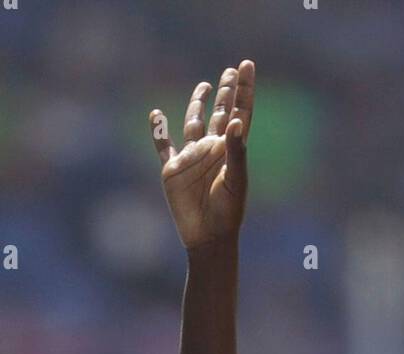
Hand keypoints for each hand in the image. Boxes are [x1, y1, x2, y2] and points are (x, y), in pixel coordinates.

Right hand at [150, 61, 254, 249]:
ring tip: (205, 86)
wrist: (208, 237)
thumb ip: (236, 152)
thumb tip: (236, 121)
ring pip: (193, 123)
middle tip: (230, 72)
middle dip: (225, 93)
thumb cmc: (228, 213)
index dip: (243, 90)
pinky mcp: (172, 170)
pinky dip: (158, 130)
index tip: (246, 66)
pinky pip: (163, 145)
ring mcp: (191, 158)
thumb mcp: (236, 181)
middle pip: (219, 114)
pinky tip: (156, 115)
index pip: (240, 113)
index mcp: (231, 151)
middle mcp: (212, 150)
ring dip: (198, 104)